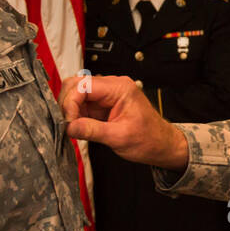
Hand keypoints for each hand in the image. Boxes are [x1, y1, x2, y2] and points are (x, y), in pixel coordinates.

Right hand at [60, 74, 186, 167]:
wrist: (162, 145)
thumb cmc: (150, 139)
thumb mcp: (119, 137)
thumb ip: (92, 130)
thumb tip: (69, 126)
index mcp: (120, 88)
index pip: (83, 85)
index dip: (70, 103)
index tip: (68, 122)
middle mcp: (113, 87)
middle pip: (76, 84)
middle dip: (67, 104)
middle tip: (67, 124)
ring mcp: (108, 95)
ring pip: (77, 94)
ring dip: (71, 110)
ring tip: (74, 127)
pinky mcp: (104, 105)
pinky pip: (83, 105)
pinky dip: (76, 115)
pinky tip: (79, 127)